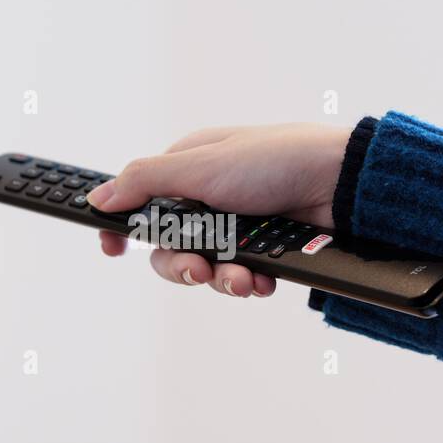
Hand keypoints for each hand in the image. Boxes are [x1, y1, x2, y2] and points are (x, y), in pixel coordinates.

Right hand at [89, 123, 350, 297]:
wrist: (343, 187)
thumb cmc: (277, 160)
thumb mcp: (202, 164)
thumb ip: (144, 182)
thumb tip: (99, 196)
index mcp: (188, 169)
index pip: (141, 203)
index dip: (125, 228)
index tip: (114, 249)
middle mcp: (209, 199)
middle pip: (169, 248)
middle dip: (182, 264)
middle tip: (199, 268)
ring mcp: (237, 227)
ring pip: (204, 269)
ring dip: (220, 278)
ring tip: (243, 277)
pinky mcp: (263, 250)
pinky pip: (239, 279)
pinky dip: (248, 282)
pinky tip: (263, 278)